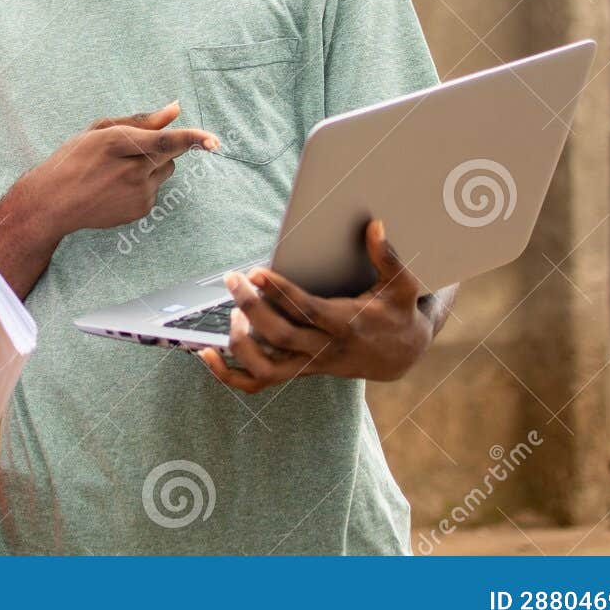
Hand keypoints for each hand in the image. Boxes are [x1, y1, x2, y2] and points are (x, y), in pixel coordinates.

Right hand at [24, 102, 218, 235]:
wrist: (53, 203)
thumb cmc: (75, 159)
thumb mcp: (100, 131)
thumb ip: (141, 120)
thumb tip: (175, 108)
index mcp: (116, 143)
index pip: (162, 141)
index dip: (191, 138)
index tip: (213, 140)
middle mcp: (129, 171)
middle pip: (170, 153)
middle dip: (162, 147)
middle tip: (131, 150)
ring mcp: (136, 194)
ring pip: (166, 170)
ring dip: (153, 165)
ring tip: (119, 170)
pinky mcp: (140, 210)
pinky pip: (157, 188)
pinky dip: (144, 183)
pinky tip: (117, 187)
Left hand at [200, 220, 432, 392]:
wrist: (402, 355)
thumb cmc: (399, 313)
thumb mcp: (402, 286)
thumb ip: (388, 257)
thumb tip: (375, 226)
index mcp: (347, 324)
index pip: (307, 311)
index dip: (280, 292)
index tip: (258, 271)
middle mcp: (325, 349)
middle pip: (280, 336)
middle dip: (252, 307)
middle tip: (233, 279)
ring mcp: (309, 364)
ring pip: (265, 368)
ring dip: (239, 343)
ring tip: (232, 311)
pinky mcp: (298, 371)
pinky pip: (258, 382)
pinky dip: (228, 375)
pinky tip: (206, 354)